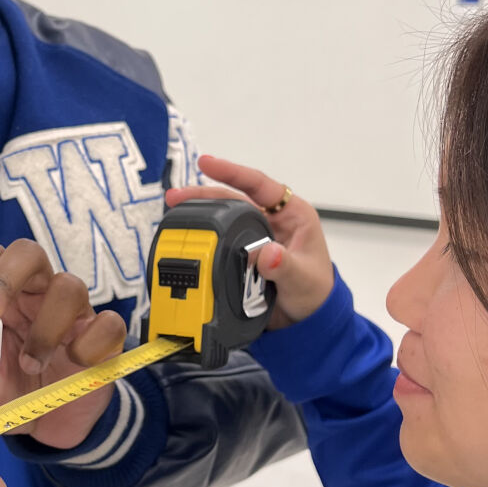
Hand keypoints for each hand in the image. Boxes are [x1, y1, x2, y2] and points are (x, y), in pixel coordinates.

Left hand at [0, 241, 126, 448]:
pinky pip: (109, 324)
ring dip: (44, 325)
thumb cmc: (13, 390)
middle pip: (28, 252)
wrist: (52, 422)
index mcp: (5, 295)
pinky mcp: (104, 338)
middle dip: (2, 279)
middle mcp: (40, 293)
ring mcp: (75, 313)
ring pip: (70, 285)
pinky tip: (74, 363)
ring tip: (30, 363)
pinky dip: (89, 344)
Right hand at [166, 155, 333, 328]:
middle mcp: (271, 221)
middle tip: (175, 196)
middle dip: (203, 195)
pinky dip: (203, 240)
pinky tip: (184, 239)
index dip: (233, 171)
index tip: (206, 163)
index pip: (260, 185)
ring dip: (199, 216)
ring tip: (173, 215)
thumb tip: (266, 253)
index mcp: (292, 214)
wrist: (306, 322)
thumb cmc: (315, 293)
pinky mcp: (242, 255)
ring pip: (223, 219)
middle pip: (233, 199)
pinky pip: (220, 242)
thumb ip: (285, 267)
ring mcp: (255, 237)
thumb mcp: (303, 279)